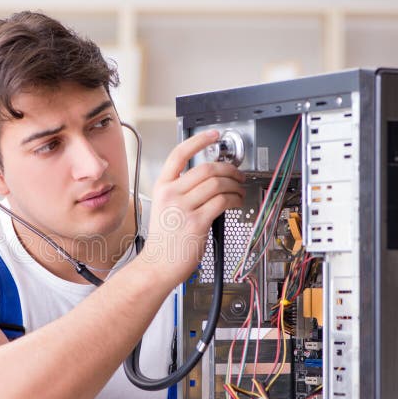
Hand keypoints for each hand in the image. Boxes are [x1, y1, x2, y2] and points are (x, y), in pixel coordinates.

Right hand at [139, 129, 244, 282]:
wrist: (158, 264)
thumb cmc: (164, 240)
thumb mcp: (165, 208)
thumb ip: (181, 191)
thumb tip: (210, 179)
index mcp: (162, 187)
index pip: (179, 154)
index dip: (199, 140)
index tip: (213, 134)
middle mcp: (171, 194)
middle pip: (206, 168)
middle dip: (228, 169)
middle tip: (237, 174)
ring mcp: (183, 208)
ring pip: (217, 184)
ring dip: (234, 185)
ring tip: (239, 191)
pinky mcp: (197, 222)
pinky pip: (222, 201)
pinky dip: (235, 199)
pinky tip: (236, 202)